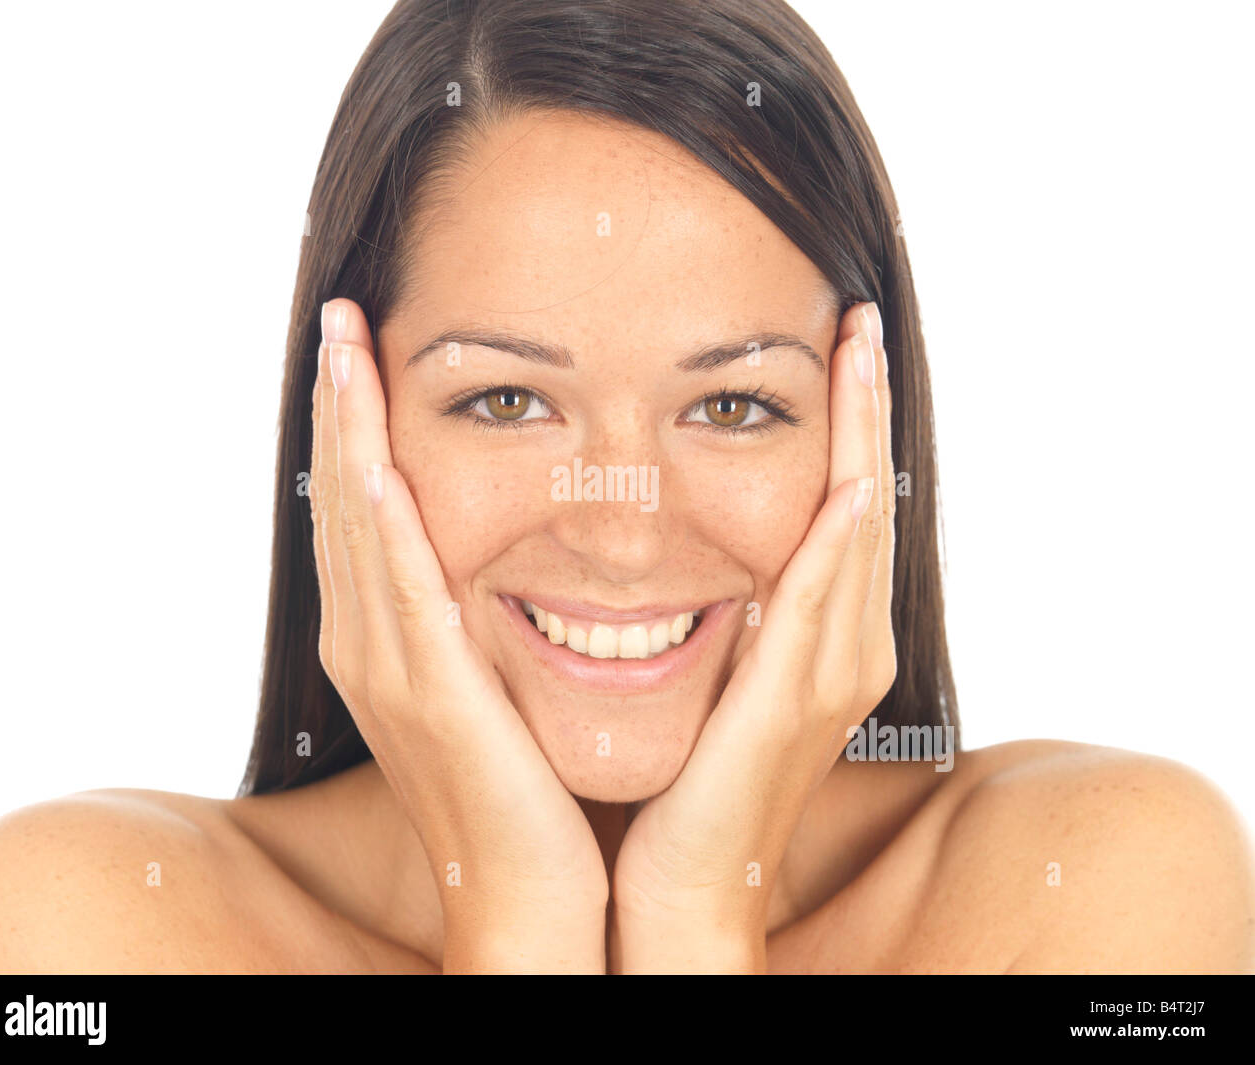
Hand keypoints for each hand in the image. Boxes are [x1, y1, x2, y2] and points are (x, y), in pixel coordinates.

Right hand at [310, 298, 607, 972]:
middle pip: (342, 498)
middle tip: (341, 317)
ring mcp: (385, 665)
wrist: (524, 893)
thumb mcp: (488, 685)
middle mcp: (367, 643)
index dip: (352, 427)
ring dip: (348, 428)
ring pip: (357, 522)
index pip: (361, 510)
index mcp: (384, 639)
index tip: (360, 352)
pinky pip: (397, 580)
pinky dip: (380, 509)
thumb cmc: (518, 789)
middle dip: (338, 405)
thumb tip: (497, 557)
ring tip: (346, 343)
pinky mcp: (425, 687)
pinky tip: (372, 448)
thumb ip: (476, 618)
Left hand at [610, 301, 895, 972]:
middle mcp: (847, 649)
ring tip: (859, 357)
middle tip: (861, 324)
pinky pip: (822, 607)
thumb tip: (710, 548)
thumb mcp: (718, 676)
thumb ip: (732, 612)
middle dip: (867, 413)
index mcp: (826, 641)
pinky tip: (849, 485)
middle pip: (867, 504)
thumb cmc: (692, 781)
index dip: (851, 429)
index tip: (843, 351)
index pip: (844, 510)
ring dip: (860, 443)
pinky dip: (839, 544)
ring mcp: (830, 676)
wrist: (688, 881)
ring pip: (856, 536)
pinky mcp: (795, 703)